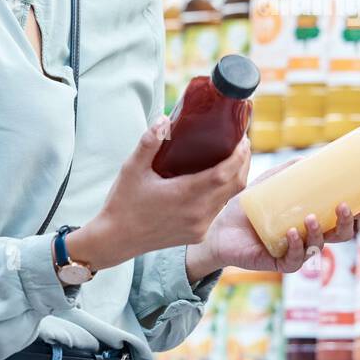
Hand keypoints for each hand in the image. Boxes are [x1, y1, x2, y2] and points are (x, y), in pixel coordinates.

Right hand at [74, 116, 251, 269]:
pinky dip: (222, 193)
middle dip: (243, 162)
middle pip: (235, 184)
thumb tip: (164, 120)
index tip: (242, 139)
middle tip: (241, 143)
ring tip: (231, 158)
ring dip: (235, 178)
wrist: (116, 240)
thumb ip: (149, 143)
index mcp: (184, 195)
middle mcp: (197, 213)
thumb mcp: (131, 169)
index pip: (225, 173)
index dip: (239, 155)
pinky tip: (214, 182)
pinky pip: (217, 210)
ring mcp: (199, 227)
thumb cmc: (123, 203)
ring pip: (228, 198)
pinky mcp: (197, 235)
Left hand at [197, 156, 359, 273]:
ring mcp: (297, 251)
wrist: (218, 230)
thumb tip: (310, 158)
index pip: (346, 216)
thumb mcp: (268, 186)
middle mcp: (310, 236)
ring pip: (320, 246)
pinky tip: (293, 234)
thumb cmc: (247, 209)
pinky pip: (295, 259)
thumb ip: (288, 172)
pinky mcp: (279, 263)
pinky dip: (297, 246)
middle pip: (341, 234)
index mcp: (314, 218)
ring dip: (319, 232)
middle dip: (349, 222)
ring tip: (310, 218)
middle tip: (344, 207)